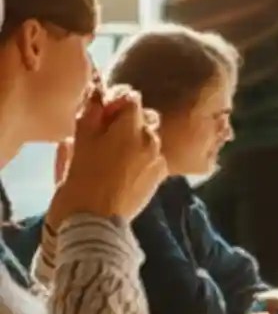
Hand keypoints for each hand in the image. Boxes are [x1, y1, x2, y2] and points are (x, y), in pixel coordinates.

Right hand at [52, 87, 166, 222]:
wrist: (95, 221)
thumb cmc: (80, 179)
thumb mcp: (80, 141)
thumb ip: (93, 112)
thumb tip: (99, 92)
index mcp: (130, 127)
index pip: (132, 98)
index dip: (116, 102)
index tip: (103, 112)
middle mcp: (151, 140)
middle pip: (144, 118)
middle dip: (128, 122)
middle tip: (106, 135)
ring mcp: (158, 159)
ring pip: (149, 139)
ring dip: (135, 141)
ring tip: (113, 156)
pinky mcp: (160, 177)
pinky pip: (152, 158)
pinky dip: (141, 159)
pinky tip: (124, 171)